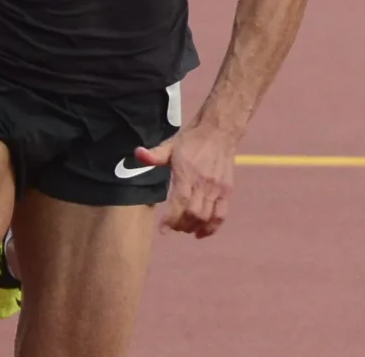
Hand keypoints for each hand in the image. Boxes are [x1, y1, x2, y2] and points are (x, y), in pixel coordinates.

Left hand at [134, 121, 236, 237]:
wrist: (219, 130)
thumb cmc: (191, 140)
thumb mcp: (170, 145)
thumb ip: (154, 155)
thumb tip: (137, 154)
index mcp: (188, 173)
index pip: (180, 202)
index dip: (171, 220)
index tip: (162, 229)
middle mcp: (204, 183)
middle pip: (194, 214)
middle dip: (181, 225)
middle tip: (173, 226)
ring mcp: (217, 188)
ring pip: (207, 216)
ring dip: (194, 227)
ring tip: (186, 228)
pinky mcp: (227, 190)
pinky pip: (221, 213)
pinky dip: (213, 227)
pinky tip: (202, 233)